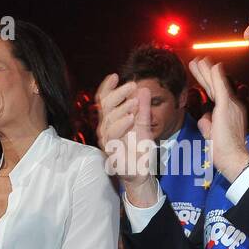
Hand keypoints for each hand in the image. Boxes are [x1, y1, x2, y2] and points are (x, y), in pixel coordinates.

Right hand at [94, 73, 158, 195]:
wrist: (140, 172)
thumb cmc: (139, 148)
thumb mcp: (144, 124)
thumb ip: (143, 108)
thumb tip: (143, 88)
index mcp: (112, 119)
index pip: (104, 100)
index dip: (107, 87)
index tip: (115, 76)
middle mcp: (106, 127)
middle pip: (105, 105)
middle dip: (118, 94)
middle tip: (132, 85)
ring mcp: (107, 139)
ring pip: (108, 119)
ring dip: (121, 108)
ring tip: (134, 102)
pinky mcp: (110, 150)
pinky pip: (112, 135)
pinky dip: (121, 124)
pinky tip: (130, 118)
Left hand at [187, 59, 248, 180]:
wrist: (235, 158)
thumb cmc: (224, 151)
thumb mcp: (213, 135)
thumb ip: (208, 124)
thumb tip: (203, 117)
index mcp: (230, 112)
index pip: (217, 93)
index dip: (210, 82)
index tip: (203, 74)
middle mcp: (233, 105)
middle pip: (216, 86)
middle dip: (206, 73)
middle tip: (199, 61)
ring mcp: (230, 105)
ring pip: (216, 84)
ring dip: (206, 71)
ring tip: (198, 60)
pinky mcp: (226, 107)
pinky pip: (220, 87)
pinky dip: (216, 75)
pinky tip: (213, 65)